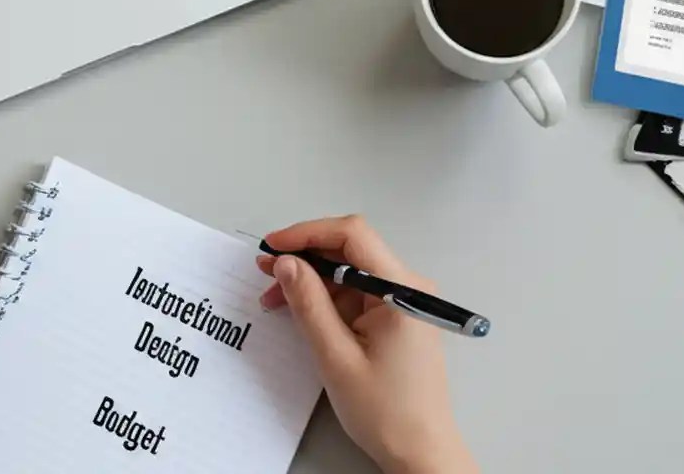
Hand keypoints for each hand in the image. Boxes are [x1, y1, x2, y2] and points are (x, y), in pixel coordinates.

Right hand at [256, 217, 476, 473]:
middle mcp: (407, 287)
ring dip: (311, 280)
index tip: (271, 247)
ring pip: (348, 271)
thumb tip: (286, 263)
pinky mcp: (393, 317)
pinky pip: (355, 293)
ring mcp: (402, 301)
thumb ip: (309, 304)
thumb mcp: (336, 357)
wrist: (419, 451)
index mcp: (402, 290)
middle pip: (349, 250)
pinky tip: (298, 310)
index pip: (352, 236)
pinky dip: (324, 298)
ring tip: (274, 297)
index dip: (307, 233)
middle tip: (264, 271)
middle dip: (304, 256)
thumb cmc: (386, 411)